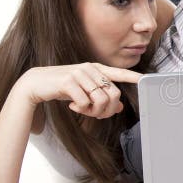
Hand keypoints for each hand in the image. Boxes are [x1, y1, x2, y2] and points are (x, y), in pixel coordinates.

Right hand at [16, 63, 141, 118]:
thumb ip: (101, 96)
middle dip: (106, 110)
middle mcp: (90, 68)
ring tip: (81, 109)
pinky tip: (71, 106)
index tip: (146, 79)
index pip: (119, 73)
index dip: (133, 77)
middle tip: (93, 113)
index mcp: (96, 69)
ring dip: (92, 111)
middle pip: (113, 95)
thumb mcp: (84, 91)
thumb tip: (119, 108)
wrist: (36, 83)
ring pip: (101, 100)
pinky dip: (81, 109)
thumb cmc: (62, 87)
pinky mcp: (68, 81)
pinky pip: (85, 102)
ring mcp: (79, 73)